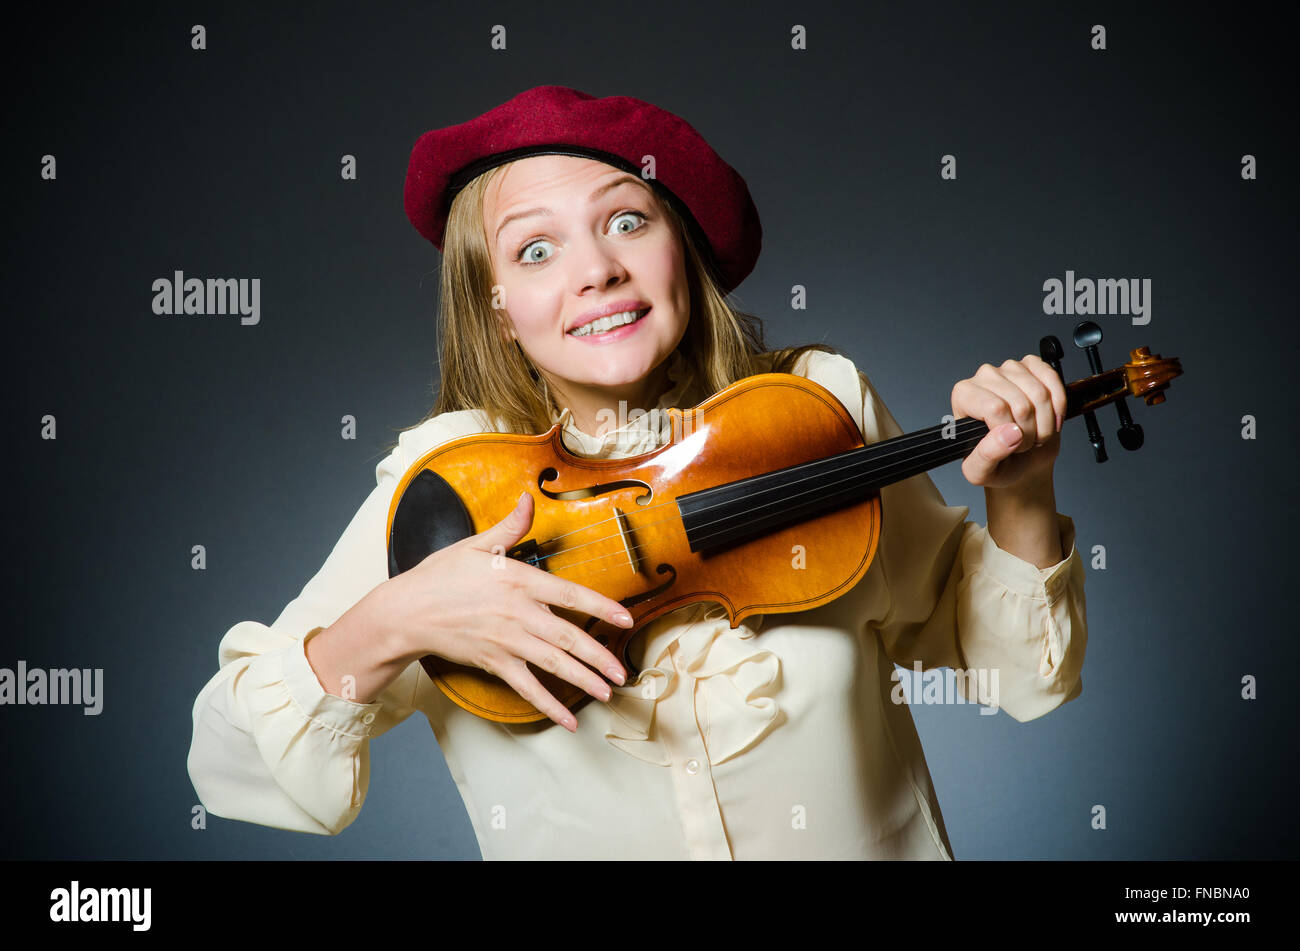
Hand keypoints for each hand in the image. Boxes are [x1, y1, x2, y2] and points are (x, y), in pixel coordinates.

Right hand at [376, 492, 631, 732]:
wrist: (406, 611)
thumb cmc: (440, 576)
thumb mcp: (475, 545)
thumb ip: (510, 527)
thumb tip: (528, 497)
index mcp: (517, 581)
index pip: (568, 595)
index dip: (600, 607)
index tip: (625, 619)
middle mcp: (517, 614)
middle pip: (567, 637)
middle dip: (599, 656)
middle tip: (622, 672)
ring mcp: (506, 641)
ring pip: (552, 664)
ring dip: (583, 680)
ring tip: (607, 692)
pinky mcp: (493, 662)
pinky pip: (526, 687)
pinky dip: (548, 704)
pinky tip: (567, 719)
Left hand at [951, 355, 1066, 489]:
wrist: (1021, 460)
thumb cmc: (997, 463)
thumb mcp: (981, 472)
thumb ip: (986, 456)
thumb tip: (1009, 433)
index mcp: (963, 396)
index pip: (995, 408)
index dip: (1010, 433)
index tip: (1009, 445)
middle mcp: (983, 377)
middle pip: (1020, 403)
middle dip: (1030, 433)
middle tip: (1023, 443)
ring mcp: (1009, 368)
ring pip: (1040, 393)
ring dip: (1045, 423)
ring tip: (1034, 433)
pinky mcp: (1032, 366)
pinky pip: (1052, 378)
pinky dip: (1058, 404)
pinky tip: (1050, 418)